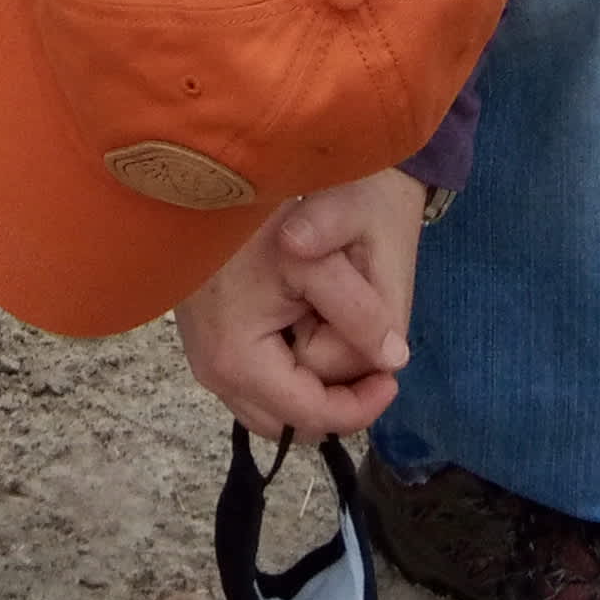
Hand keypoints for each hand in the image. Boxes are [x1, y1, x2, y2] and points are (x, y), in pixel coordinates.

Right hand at [173, 170, 427, 442]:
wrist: (205, 177)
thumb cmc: (257, 218)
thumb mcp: (321, 262)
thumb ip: (361, 315)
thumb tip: (395, 360)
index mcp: (238, 361)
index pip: (311, 416)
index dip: (361, 405)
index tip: (394, 377)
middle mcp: (213, 372)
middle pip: (290, 422)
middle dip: (336, 401)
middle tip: (370, 362)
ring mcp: (203, 360)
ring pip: (272, 407)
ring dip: (313, 389)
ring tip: (344, 343)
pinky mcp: (205, 344)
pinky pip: (256, 382)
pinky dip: (290, 372)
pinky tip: (310, 330)